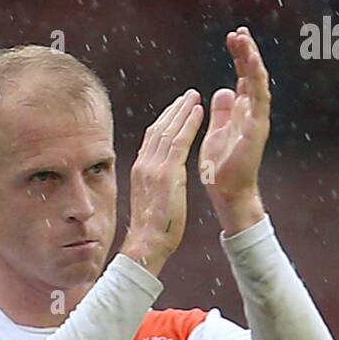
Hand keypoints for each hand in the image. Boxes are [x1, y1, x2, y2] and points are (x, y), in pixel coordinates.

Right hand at [120, 89, 204, 275]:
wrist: (147, 243)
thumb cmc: (151, 231)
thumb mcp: (149, 200)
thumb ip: (153, 184)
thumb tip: (160, 180)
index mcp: (139, 170)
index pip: (151, 138)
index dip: (164, 121)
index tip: (175, 110)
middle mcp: (144, 164)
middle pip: (158, 129)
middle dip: (173, 110)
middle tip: (187, 96)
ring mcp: (154, 167)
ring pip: (169, 130)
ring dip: (183, 111)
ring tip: (194, 97)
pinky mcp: (167, 173)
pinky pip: (180, 141)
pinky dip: (189, 124)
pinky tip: (198, 112)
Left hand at [199, 27, 269, 233]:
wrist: (228, 193)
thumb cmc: (222, 168)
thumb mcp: (217, 133)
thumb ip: (223, 112)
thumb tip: (224, 91)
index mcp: (242, 113)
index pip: (244, 77)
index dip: (240, 57)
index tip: (233, 38)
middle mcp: (252, 113)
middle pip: (252, 75)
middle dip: (247, 52)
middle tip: (239, 32)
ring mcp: (257, 120)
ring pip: (259, 82)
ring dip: (252, 60)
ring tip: (243, 40)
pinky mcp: (256, 129)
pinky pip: (259, 99)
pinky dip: (256, 80)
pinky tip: (251, 63)